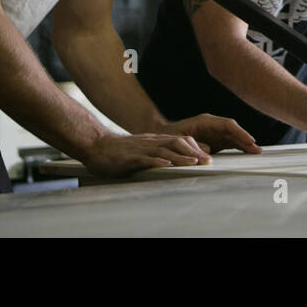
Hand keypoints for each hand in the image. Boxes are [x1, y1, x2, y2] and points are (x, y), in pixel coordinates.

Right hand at [81, 132, 211, 177]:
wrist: (98, 145)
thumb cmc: (121, 150)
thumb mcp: (144, 148)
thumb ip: (158, 151)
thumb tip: (175, 159)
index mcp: (156, 140)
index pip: (181, 140)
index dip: (196, 147)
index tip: (209, 156)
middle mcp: (152, 142)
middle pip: (177, 143)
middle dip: (194, 152)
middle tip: (208, 161)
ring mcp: (142, 149)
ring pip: (165, 150)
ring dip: (181, 157)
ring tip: (194, 162)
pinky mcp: (130, 158)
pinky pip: (145, 159)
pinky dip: (157, 161)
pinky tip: (166, 165)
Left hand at [163, 114, 261, 154]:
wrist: (162, 138)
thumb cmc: (170, 138)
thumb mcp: (179, 141)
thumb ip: (193, 146)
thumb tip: (207, 152)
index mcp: (205, 121)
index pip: (227, 124)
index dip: (239, 132)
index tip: (249, 140)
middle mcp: (213, 125)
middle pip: (233, 130)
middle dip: (245, 138)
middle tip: (257, 149)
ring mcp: (215, 133)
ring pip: (233, 136)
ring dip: (244, 143)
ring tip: (256, 152)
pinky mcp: (215, 141)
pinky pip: (230, 143)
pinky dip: (239, 147)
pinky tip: (247, 153)